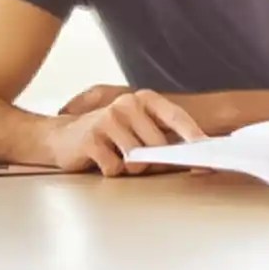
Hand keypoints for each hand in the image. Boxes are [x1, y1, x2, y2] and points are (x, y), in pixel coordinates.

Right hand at [43, 89, 205, 176]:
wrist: (60, 136)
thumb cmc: (108, 135)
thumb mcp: (137, 128)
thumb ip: (163, 136)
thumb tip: (196, 153)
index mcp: (145, 99)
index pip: (176, 116)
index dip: (193, 134)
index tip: (208, 149)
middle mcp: (128, 104)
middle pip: (158, 145)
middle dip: (152, 160)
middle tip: (136, 159)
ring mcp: (109, 119)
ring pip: (137, 159)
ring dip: (129, 167)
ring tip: (115, 155)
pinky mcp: (92, 137)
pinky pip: (115, 168)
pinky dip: (110, 170)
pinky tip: (100, 159)